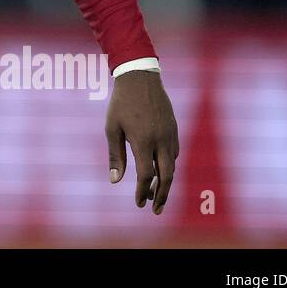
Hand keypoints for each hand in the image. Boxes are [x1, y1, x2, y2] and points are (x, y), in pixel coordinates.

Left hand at [105, 70, 178, 213]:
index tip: (139, 203)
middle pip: (166, 176)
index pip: (146, 176)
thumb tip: (115, 181)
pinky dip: (168, 166)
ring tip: (156, 194)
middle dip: (162, 196)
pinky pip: (174, 153)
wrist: (140, 78)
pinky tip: (160, 170)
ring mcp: (170, 134)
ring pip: (172, 165)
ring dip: (166, 182)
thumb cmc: (121, 103)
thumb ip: (116, 156)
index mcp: (143, 141)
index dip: (143, 192)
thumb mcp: (112, 128)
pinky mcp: (174, 129)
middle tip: (156, 210)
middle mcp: (160, 140)